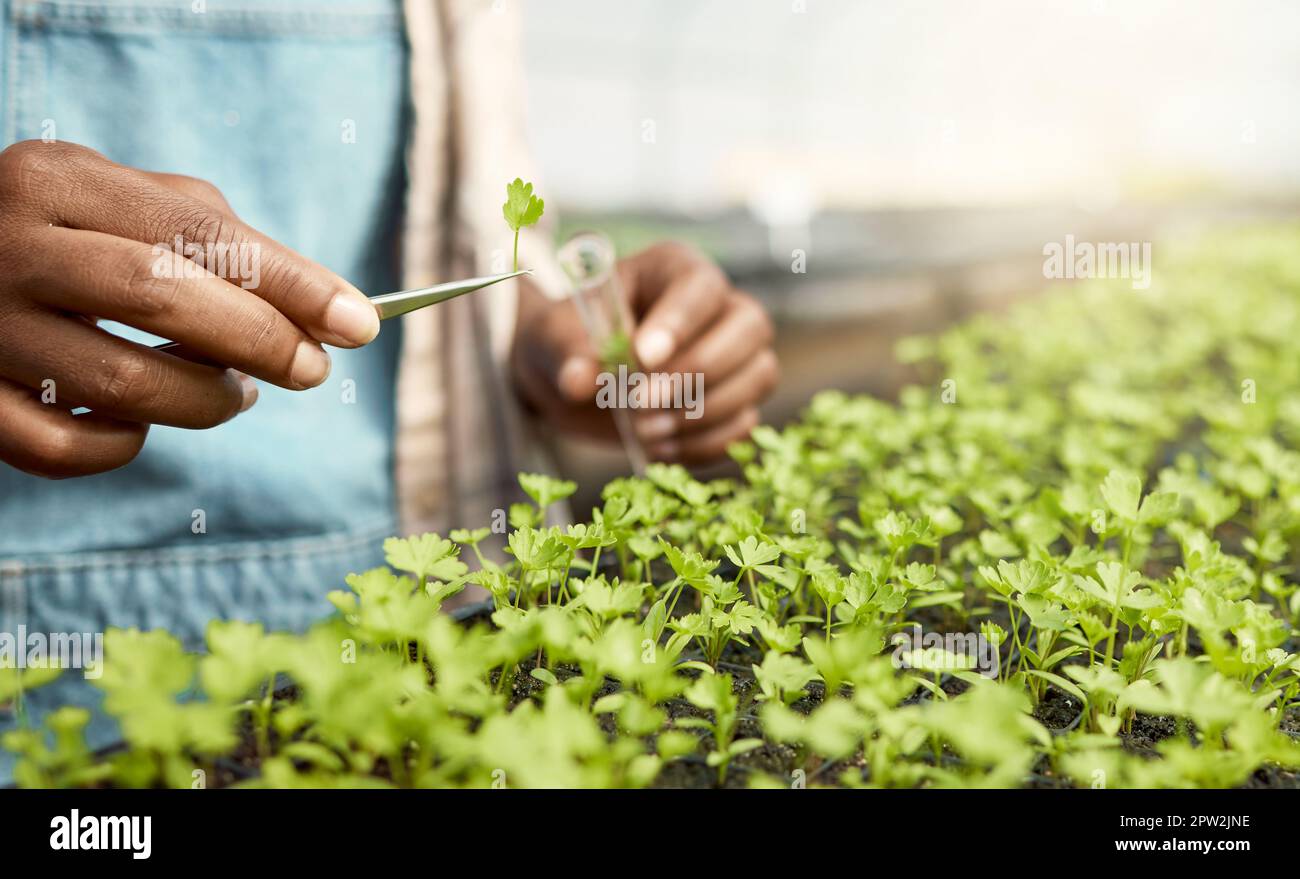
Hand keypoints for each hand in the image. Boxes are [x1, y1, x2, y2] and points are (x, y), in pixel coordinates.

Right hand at [0, 140, 379, 477]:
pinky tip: (143, 422)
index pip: (199, 232)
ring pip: (123, 385)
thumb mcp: (129, 204)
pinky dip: (124, 445)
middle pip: (162, 299)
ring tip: (236, 394)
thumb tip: (328, 312)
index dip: (292, 283)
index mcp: (56, 179)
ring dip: (206, 402)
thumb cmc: (71, 235)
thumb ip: (225, 243)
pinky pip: (64, 447)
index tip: (361, 324)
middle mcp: (6, 244)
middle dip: (261, 342)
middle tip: (312, 370)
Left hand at [513, 241, 777, 463]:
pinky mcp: (734, 401)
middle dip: (700, 370)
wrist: (573, 380)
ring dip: (705, 413)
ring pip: (758, 376)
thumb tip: (579, 380)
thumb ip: (567, 352)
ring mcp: (734, 355)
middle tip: (642, 401)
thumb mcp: (554, 337)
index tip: (643, 358)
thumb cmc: (568, 341)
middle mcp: (717, 307)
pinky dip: (706, 445)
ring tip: (644, 431)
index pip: (700, 285)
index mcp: (672, 269)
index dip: (680, 322)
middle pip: (749, 327)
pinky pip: (745, 424)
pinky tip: (659, 449)